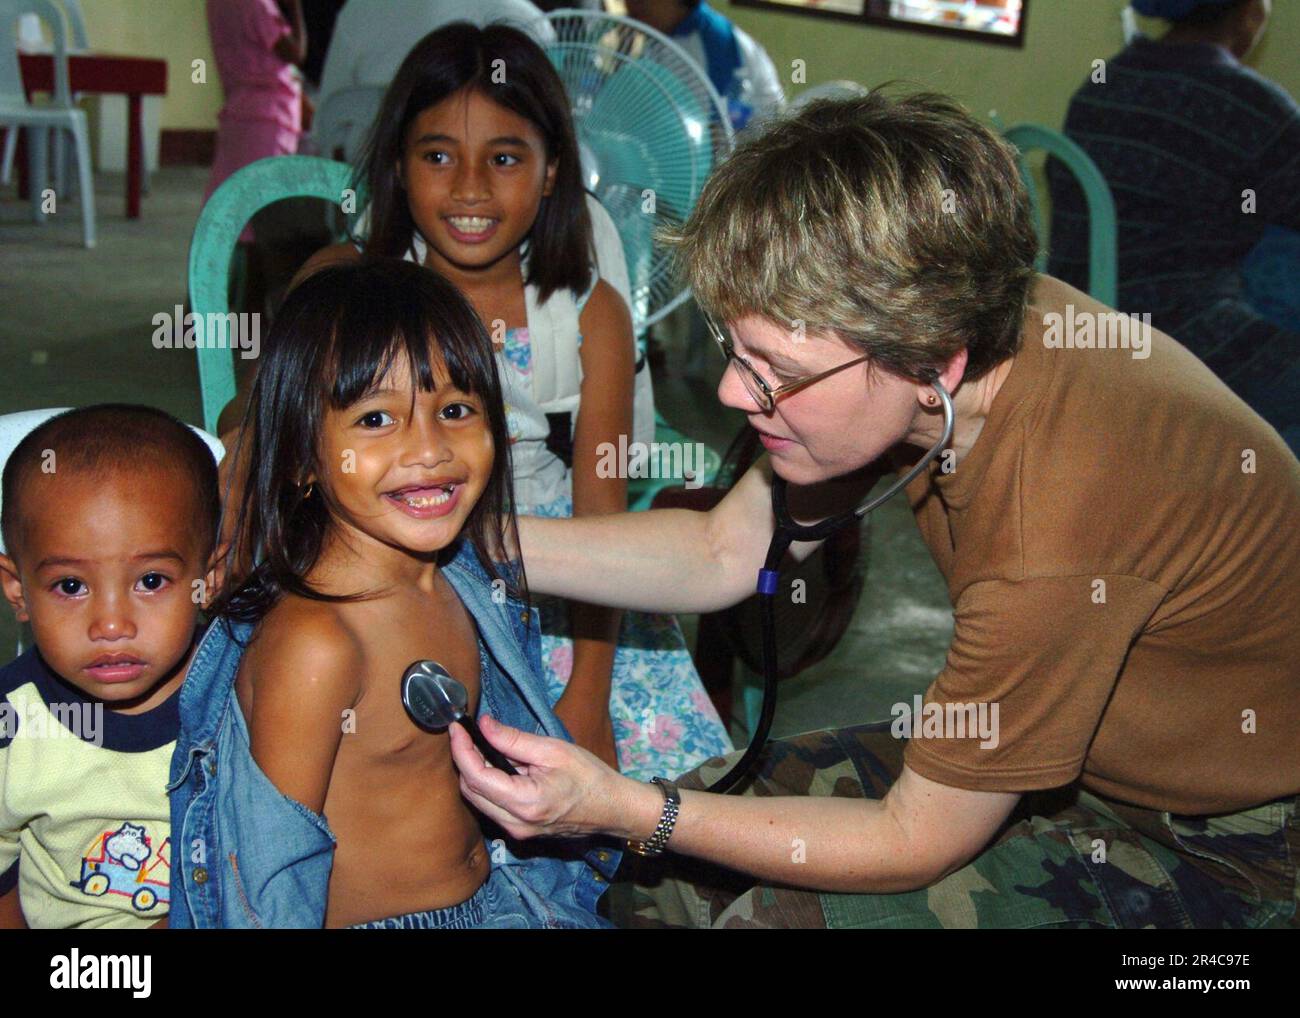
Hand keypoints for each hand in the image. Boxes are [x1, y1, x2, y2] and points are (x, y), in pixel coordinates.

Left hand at [449, 715, 634, 840]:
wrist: (612, 808)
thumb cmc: (590, 777)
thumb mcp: (553, 750)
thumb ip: (513, 739)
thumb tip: (483, 725)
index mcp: (525, 802)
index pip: (476, 777)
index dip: (461, 749)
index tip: (457, 727)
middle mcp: (515, 823)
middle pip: (470, 791)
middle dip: (463, 760)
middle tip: (466, 732)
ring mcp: (516, 831)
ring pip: (478, 801)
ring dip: (472, 773)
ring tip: (478, 745)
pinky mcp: (519, 831)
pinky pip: (491, 807)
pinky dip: (485, 785)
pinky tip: (493, 765)